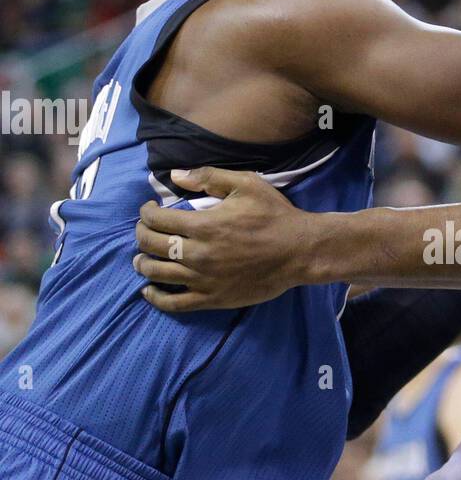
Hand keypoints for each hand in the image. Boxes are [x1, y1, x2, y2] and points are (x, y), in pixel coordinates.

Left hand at [133, 167, 316, 311]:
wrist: (300, 251)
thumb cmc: (274, 215)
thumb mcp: (246, 184)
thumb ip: (208, 177)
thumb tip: (174, 176)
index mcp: (203, 225)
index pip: (156, 220)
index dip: (146, 212)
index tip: (150, 209)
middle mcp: (197, 254)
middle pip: (150, 246)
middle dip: (141, 234)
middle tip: (144, 230)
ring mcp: (203, 279)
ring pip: (157, 274)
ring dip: (142, 263)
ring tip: (142, 257)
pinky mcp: (212, 298)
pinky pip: (174, 303)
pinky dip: (156, 298)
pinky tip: (149, 291)